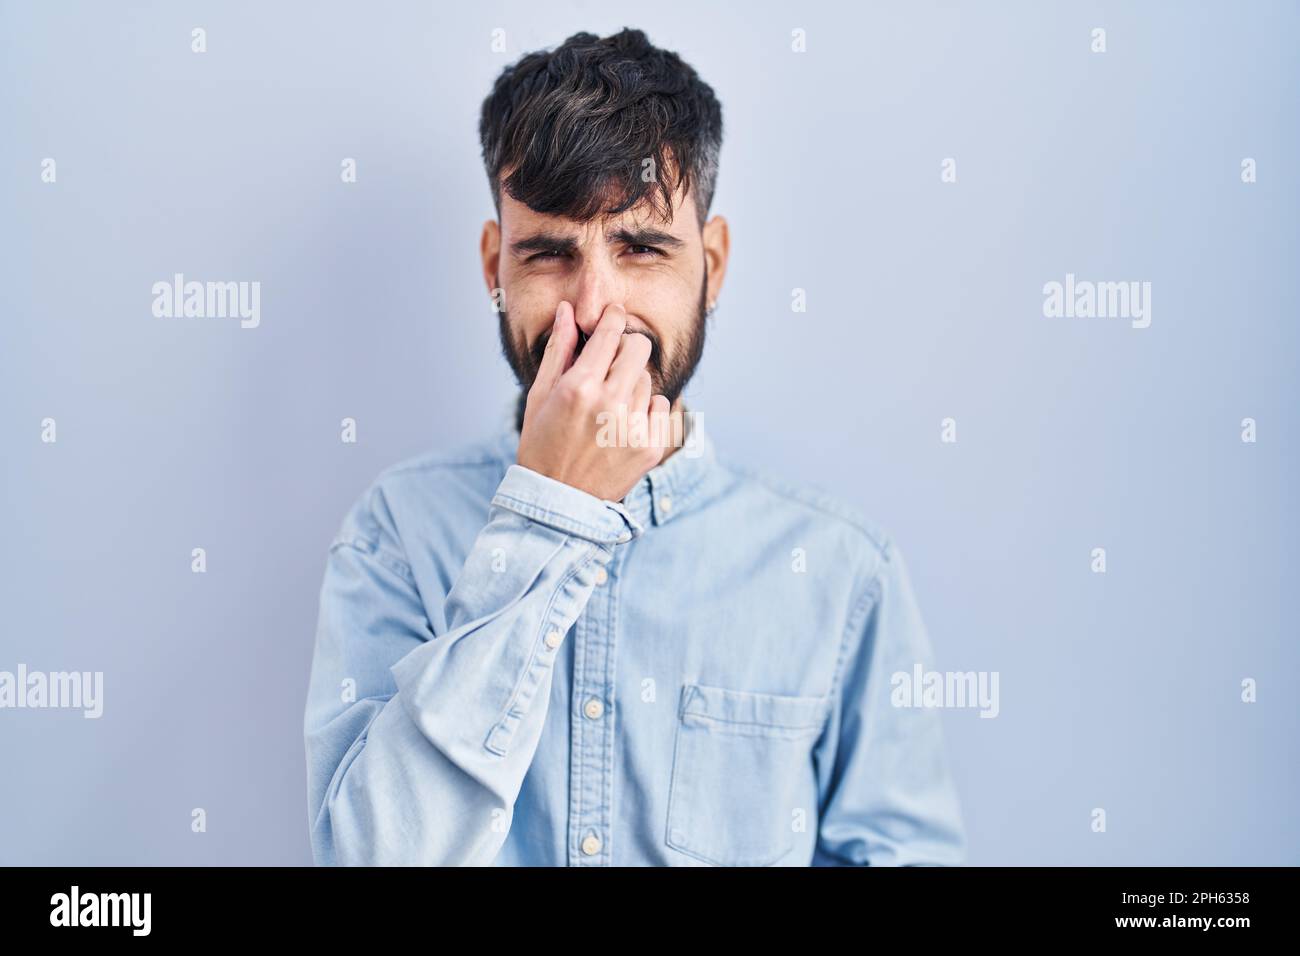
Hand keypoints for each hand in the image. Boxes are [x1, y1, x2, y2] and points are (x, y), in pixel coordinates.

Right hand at [517, 300, 670, 501]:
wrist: (557, 503)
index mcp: (579, 387)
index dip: (613, 318)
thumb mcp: (539, 396)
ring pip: (648, 379)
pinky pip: (663, 406)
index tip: (614, 316)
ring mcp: (634, 428)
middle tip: (611, 363)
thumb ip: (559, 350)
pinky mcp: (651, 448)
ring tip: (608, 408)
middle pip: (639, 347)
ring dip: (632, 385)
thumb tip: (567, 310)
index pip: (611, 331)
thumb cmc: (542, 446)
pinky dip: (648, 410)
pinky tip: (624, 425)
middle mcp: (610, 404)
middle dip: (626, 347)